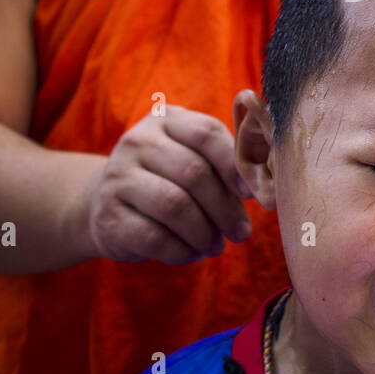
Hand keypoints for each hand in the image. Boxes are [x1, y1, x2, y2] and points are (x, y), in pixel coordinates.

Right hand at [84, 106, 254, 264]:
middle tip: (241, 232)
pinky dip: (183, 251)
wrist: (104, 203)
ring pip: (174, 206)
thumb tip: (269, 182)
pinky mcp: (108, 217)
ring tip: (217, 245)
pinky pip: (154, 237)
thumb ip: (227, 158)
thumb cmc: (167, 178)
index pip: (206, 133)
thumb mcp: (191, 156)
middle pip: (193, 173)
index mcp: (164, 121)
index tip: (253, 194)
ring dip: (205, 232)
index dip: (235, 165)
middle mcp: (137, 143)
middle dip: (225, 208)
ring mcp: (117, 178)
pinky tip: (193, 252)